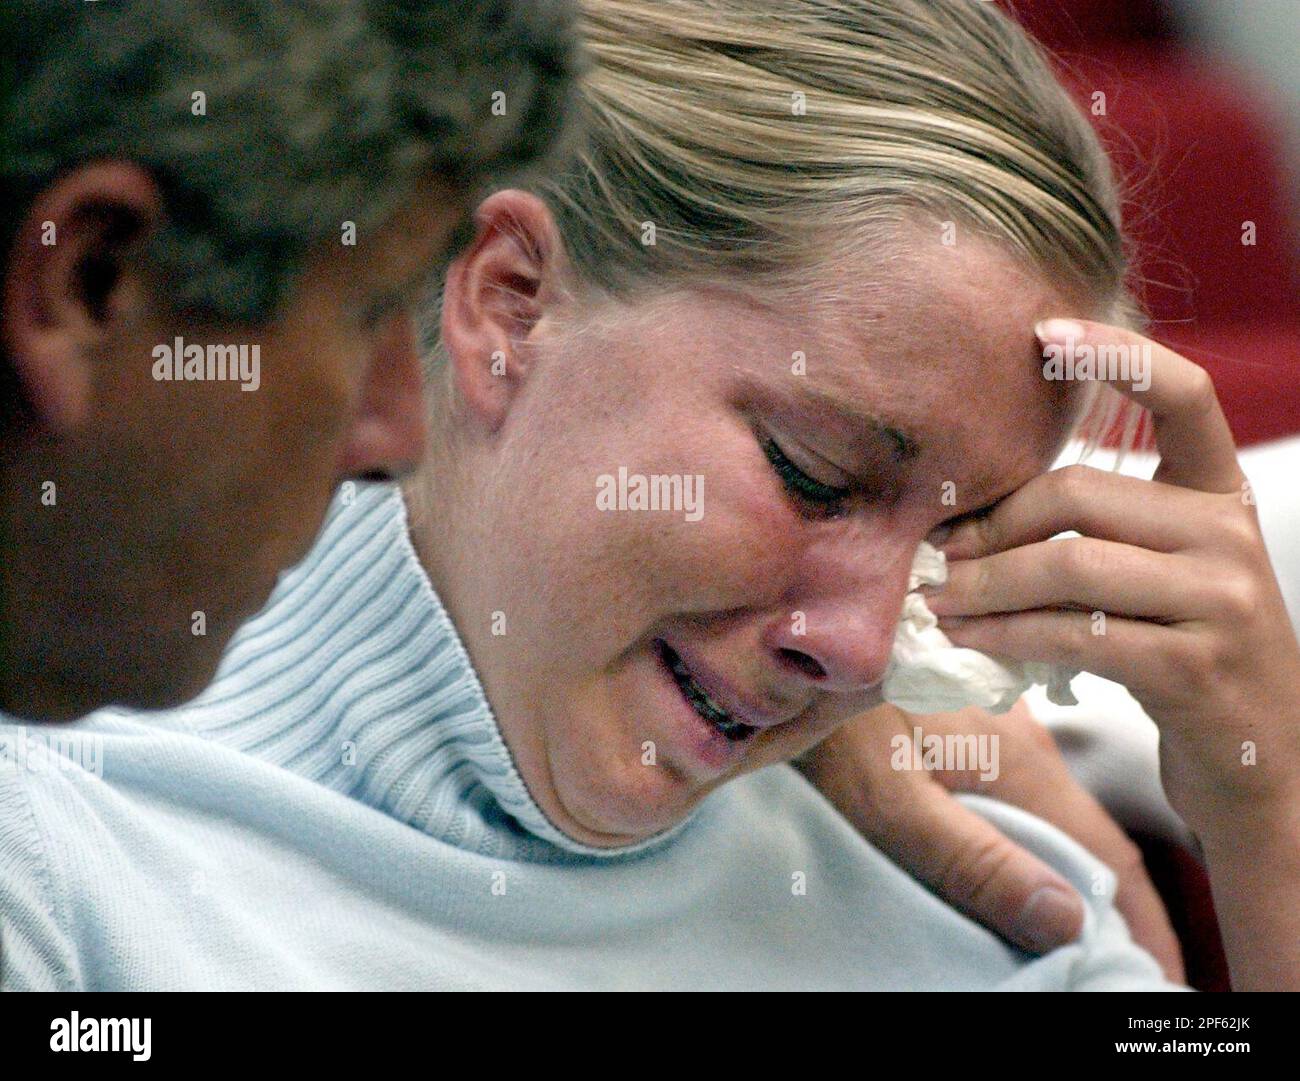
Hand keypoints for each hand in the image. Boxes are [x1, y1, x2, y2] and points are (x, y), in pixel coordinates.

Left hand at [795, 699, 1184, 979]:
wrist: (801, 646)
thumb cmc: (836, 724)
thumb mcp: (895, 803)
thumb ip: (977, 861)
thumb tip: (1067, 921)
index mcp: (1023, 765)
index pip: (1109, 855)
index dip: (1142, 921)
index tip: (1159, 975)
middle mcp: (1025, 740)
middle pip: (1088, 833)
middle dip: (1114, 901)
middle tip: (1123, 960)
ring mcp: (998, 723)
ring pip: (1053, 807)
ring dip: (1071, 864)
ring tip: (1077, 922)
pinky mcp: (968, 715)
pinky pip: (1019, 784)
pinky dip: (1032, 830)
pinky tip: (1017, 851)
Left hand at [930, 320, 1299, 839]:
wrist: (1263, 765)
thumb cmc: (1186, 656)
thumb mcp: (1160, 578)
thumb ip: (1100, 532)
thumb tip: (970, 518)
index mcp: (1222, 496)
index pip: (1186, 396)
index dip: (1116, 354)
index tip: (1041, 334)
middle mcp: (1229, 535)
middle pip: (1080, 492)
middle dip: (992, 522)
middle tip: (937, 550)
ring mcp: (1222, 601)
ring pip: (1067, 564)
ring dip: (983, 584)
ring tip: (934, 599)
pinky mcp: (1195, 667)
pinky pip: (1072, 634)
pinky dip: (1003, 634)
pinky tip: (965, 639)